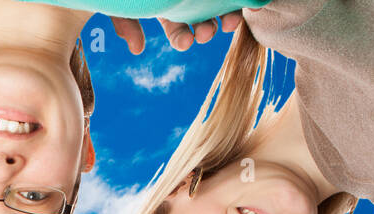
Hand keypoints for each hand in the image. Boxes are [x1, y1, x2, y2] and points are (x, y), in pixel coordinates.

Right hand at [109, 11, 242, 54]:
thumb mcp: (121, 3)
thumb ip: (125, 22)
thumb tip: (137, 49)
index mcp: (166, 6)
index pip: (176, 28)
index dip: (181, 37)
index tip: (186, 41)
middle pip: (201, 18)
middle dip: (207, 30)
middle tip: (207, 32)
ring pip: (219, 3)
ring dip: (228, 16)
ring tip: (230, 23)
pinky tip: (252, 3)